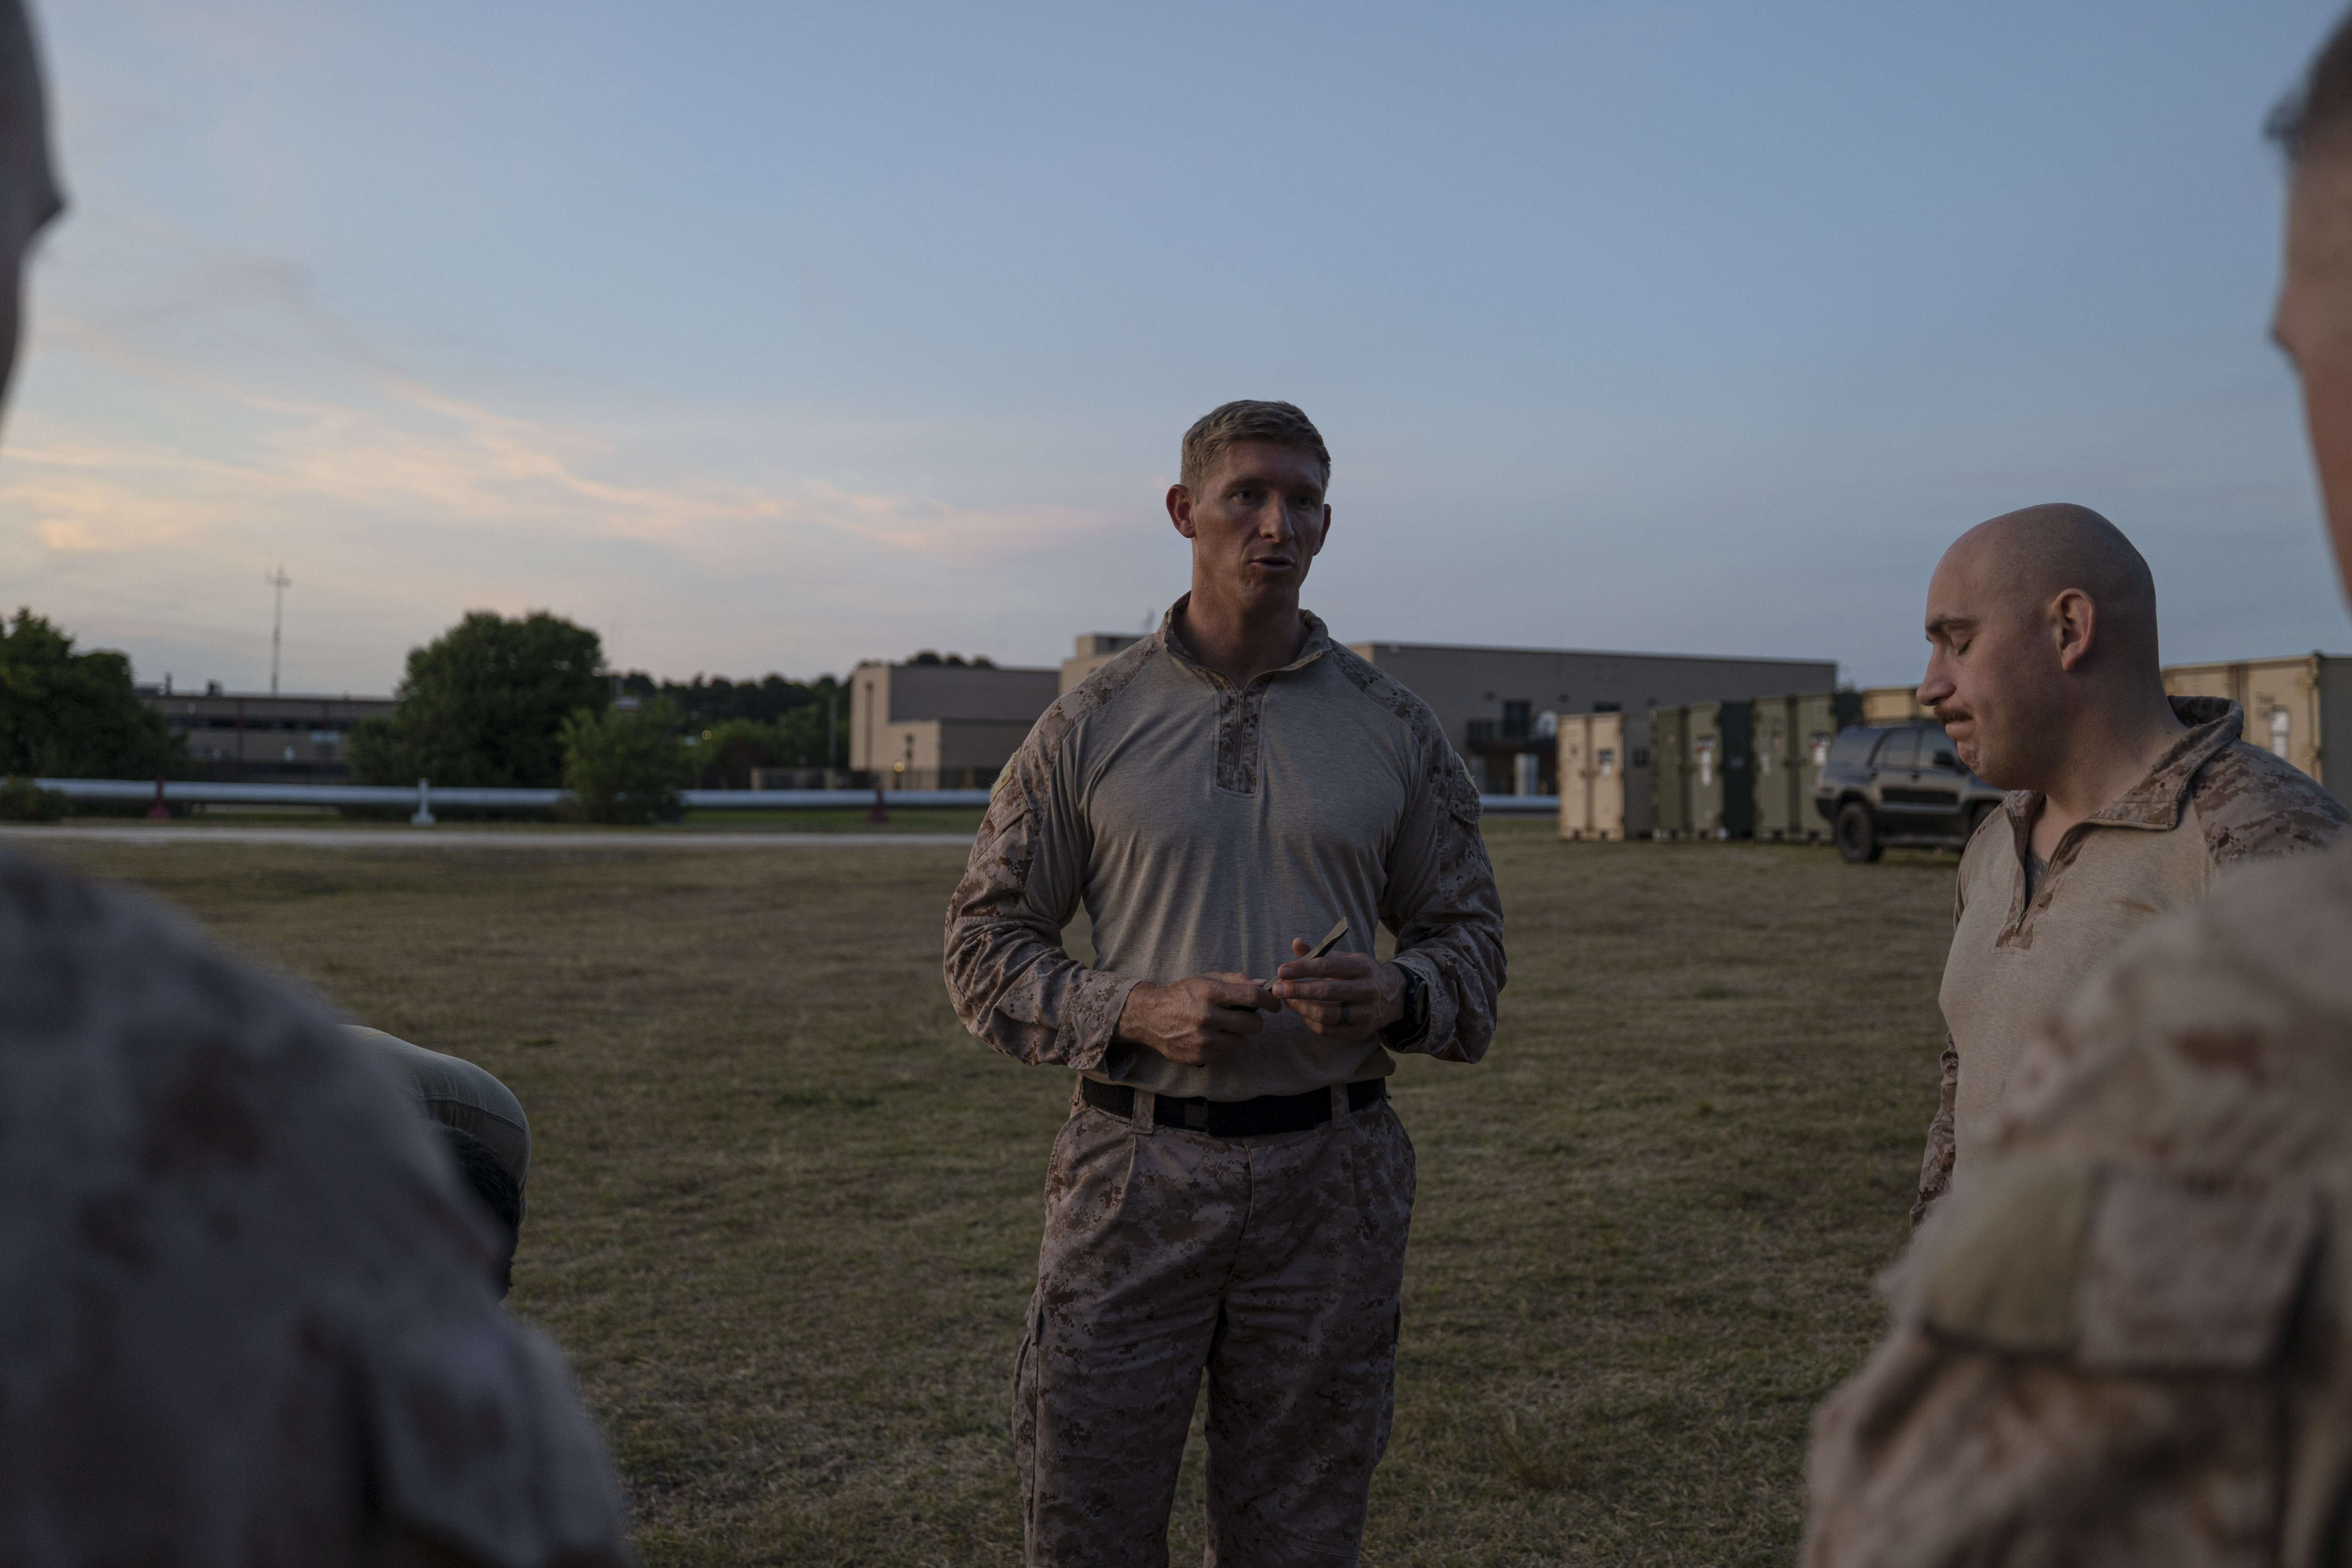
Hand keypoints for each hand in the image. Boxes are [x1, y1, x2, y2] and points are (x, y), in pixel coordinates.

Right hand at [1117, 972, 1280, 1066]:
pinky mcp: (1199, 1056)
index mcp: (1210, 993)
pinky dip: (1223, 1044)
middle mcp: (1207, 1017)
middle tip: (1247, 1017)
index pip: (1253, 997)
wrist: (1149, 1016)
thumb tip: (1264, 983)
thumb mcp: (1206, 979)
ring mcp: (1203, 1040)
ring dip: (1239, 1034)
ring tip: (1224, 1026)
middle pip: (1253, 1025)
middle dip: (1255, 1020)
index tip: (1274, 1004)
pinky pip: (1226, 1052)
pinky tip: (1210, 1035)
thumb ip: (1236, 980)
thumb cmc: (1182, 994)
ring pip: (1242, 1041)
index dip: (1270, 1001)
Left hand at [1273, 942, 1402, 1039]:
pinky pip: (1329, 1030)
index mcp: (1362, 967)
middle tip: (1277, 989)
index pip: (1328, 966)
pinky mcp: (1361, 1031)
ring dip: (1301, 1008)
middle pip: (1326, 992)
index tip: (1282, 970)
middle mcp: (1367, 990)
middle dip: (1298, 990)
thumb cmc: (1361, 974)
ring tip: (1288, 1001)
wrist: (1394, 996)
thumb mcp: (1347, 960)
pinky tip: (1302, 1013)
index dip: (1302, 968)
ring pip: (1327, 1014)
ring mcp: (1366, 1013)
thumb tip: (1296, 942)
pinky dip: (1310, 1022)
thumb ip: (1320, 954)